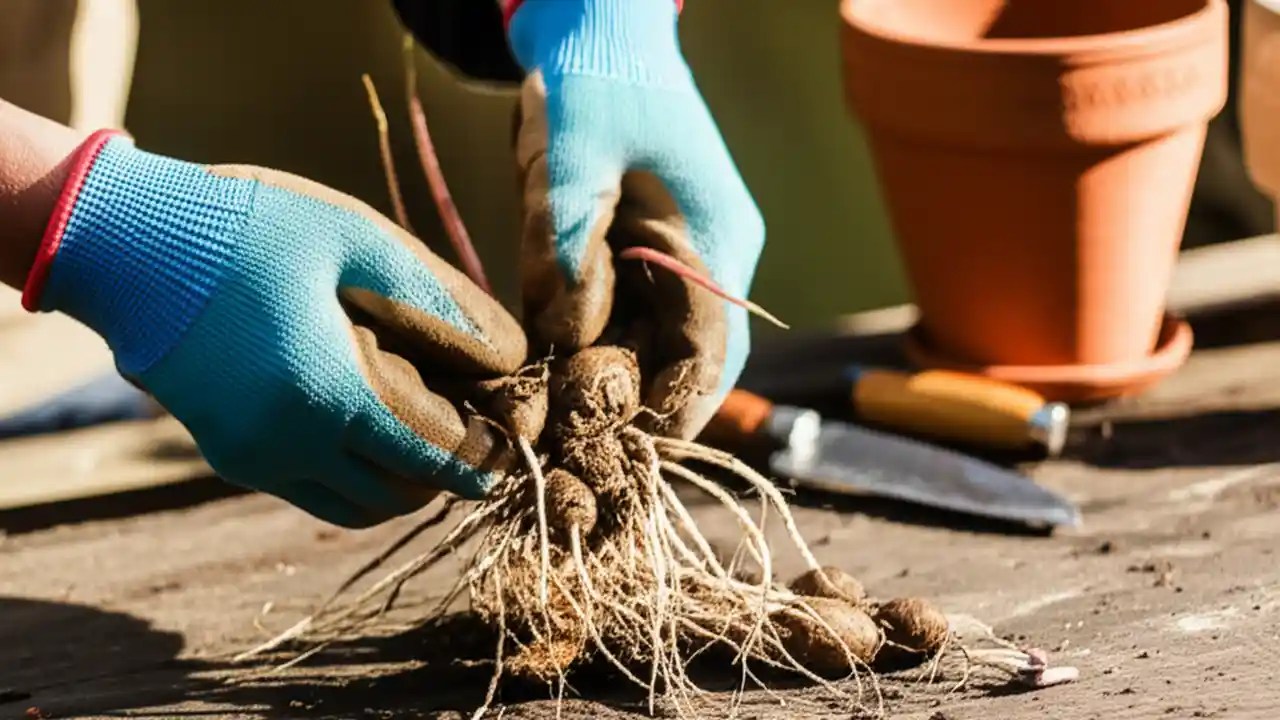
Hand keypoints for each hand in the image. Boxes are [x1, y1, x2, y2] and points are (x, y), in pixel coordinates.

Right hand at [24, 131, 526, 526]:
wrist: (126, 244)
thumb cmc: (250, 230)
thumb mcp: (359, 243)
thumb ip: (441, 303)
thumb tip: (509, 357)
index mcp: (332, 396)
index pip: (434, 458)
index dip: (482, 455)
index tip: (508, 439)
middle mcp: (290, 446)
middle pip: (399, 495)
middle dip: (445, 475)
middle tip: (471, 432)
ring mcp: (252, 458)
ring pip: (354, 507)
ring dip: (399, 484)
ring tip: (424, 432)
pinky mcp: (226, 453)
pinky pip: (310, 491)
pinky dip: (353, 478)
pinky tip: (365, 426)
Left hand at [506, 0, 764, 439]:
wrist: (600, 29)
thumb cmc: (597, 80)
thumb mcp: (576, 152)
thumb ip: (569, 243)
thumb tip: (567, 336)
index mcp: (717, 242)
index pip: (711, 353)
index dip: (676, 412)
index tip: (632, 459)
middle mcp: (709, 259)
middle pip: (685, 362)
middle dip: (637, 411)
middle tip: (585, 459)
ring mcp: (678, 255)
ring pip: (652, 346)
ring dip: (611, 386)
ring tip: (561, 430)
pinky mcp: (643, 249)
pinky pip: (625, 317)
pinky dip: (591, 348)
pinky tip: (550, 374)